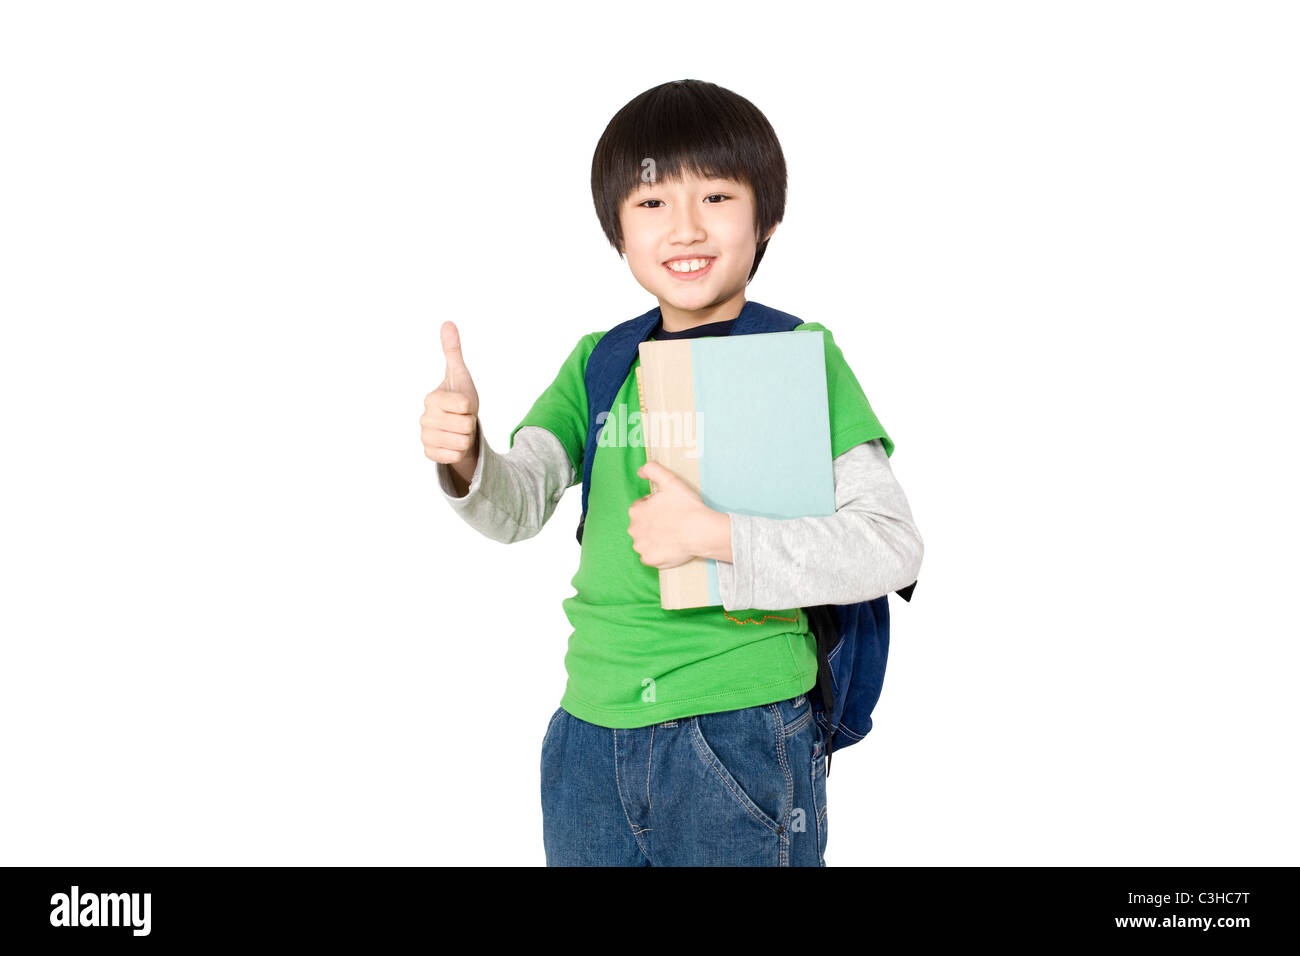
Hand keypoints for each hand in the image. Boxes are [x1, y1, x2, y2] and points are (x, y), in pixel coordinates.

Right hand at [421, 321, 480, 464]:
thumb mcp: (459, 375)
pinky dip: (459, 452)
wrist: (458, 427)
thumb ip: (453, 351)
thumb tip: (448, 323)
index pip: (464, 405)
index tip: (463, 404)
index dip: (470, 406)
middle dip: (470, 423)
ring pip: (462, 442)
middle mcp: (424, 418)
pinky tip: (453, 444)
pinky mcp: (429, 454)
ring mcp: (425, 437)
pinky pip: (454, 456)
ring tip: (459, 431)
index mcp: (432, 398)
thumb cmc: (460, 399)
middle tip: (462, 419)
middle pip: (465, 425)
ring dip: (466, 438)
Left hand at [627, 460, 715, 569]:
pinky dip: (657, 553)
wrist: (700, 531)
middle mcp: (634, 529)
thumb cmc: (686, 506)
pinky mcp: (650, 560)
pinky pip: (649, 556)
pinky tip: (669, 547)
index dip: (655, 506)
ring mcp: (641, 546)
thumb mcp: (670, 480)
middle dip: (652, 522)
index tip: (667, 508)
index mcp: (636, 511)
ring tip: (671, 534)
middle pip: (641, 524)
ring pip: (644, 541)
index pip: (641, 507)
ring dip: (653, 538)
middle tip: (671, 521)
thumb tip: (640, 471)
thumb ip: (652, 469)